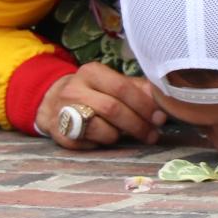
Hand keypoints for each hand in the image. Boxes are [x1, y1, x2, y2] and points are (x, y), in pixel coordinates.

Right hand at [36, 62, 166, 150]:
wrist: (53, 101)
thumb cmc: (94, 92)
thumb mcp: (112, 82)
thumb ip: (138, 88)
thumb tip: (163, 100)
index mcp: (91, 72)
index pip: (121, 88)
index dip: (144, 105)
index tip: (160, 117)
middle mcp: (74, 90)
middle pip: (112, 109)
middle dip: (138, 124)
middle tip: (153, 134)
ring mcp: (63, 113)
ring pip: (101, 130)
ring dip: (121, 135)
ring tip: (129, 134)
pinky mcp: (59, 134)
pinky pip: (89, 144)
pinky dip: (104, 143)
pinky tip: (108, 138)